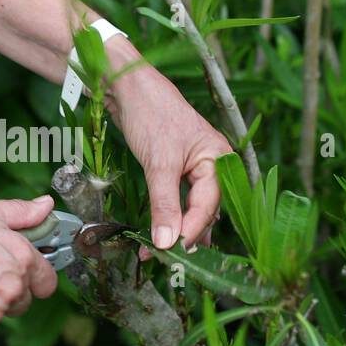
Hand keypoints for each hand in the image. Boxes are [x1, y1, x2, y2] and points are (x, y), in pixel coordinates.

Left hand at [108, 58, 232, 251]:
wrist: (126, 86)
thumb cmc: (150, 114)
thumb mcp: (159, 163)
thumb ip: (164, 204)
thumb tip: (167, 243)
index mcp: (219, 159)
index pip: (210, 205)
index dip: (191, 229)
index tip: (173, 251)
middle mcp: (212, 164)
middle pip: (204, 209)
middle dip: (185, 235)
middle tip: (165, 259)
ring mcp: (193, 167)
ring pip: (190, 207)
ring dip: (175, 229)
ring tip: (159, 253)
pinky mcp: (175, 168)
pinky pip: (177, 199)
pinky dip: (168, 215)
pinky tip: (159, 234)